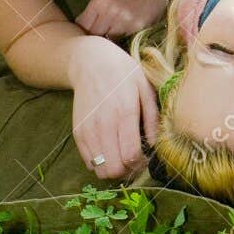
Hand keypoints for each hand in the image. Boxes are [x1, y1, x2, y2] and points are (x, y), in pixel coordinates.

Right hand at [69, 36, 158, 180]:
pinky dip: (100, 162)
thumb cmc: (123, 73)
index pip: (131, 156)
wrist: (90, 62)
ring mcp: (87, 130)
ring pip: (99, 170)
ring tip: (122, 155)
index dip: (141, 164)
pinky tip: (109, 148)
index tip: (147, 158)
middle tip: (135, 160)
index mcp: (124, 113)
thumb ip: (153, 118)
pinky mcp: (77, 133)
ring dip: (113, 169)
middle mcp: (103, 125)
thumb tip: (156, 145)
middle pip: (114, 169)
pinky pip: (88, 162)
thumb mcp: (145, 88)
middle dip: (128, 171)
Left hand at [76, 0, 166, 38]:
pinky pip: (120, 41)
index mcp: (99, 1)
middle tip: (95, 40)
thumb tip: (79, 28)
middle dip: (93, 38)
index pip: (82, 24)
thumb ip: (92, 12)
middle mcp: (109, 10)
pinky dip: (118, 41)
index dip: (81, 31)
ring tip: (108, 39)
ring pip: (106, 40)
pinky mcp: (134, 28)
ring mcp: (122, 20)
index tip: (84, 35)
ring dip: (106, 41)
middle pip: (92, 34)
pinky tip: (120, 36)